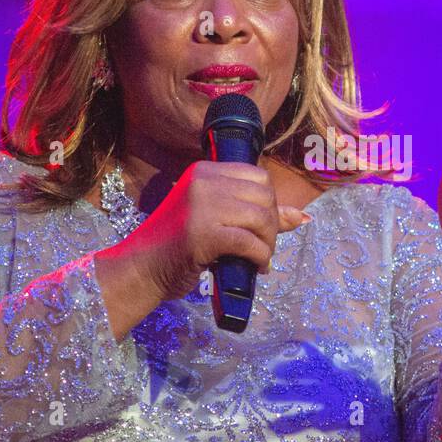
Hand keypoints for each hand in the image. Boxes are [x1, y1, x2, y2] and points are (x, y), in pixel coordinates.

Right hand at [122, 160, 310, 302]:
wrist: (140, 270)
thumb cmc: (176, 248)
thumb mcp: (215, 222)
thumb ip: (255, 216)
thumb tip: (301, 217)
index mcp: (205, 172)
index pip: (258, 176)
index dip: (269, 205)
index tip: (260, 228)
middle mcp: (203, 181)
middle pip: (265, 196)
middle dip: (272, 226)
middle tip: (261, 247)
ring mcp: (202, 206)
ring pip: (262, 218)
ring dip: (268, 244)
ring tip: (258, 260)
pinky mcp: (203, 234)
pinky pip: (250, 242)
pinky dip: (260, 258)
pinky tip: (254, 268)